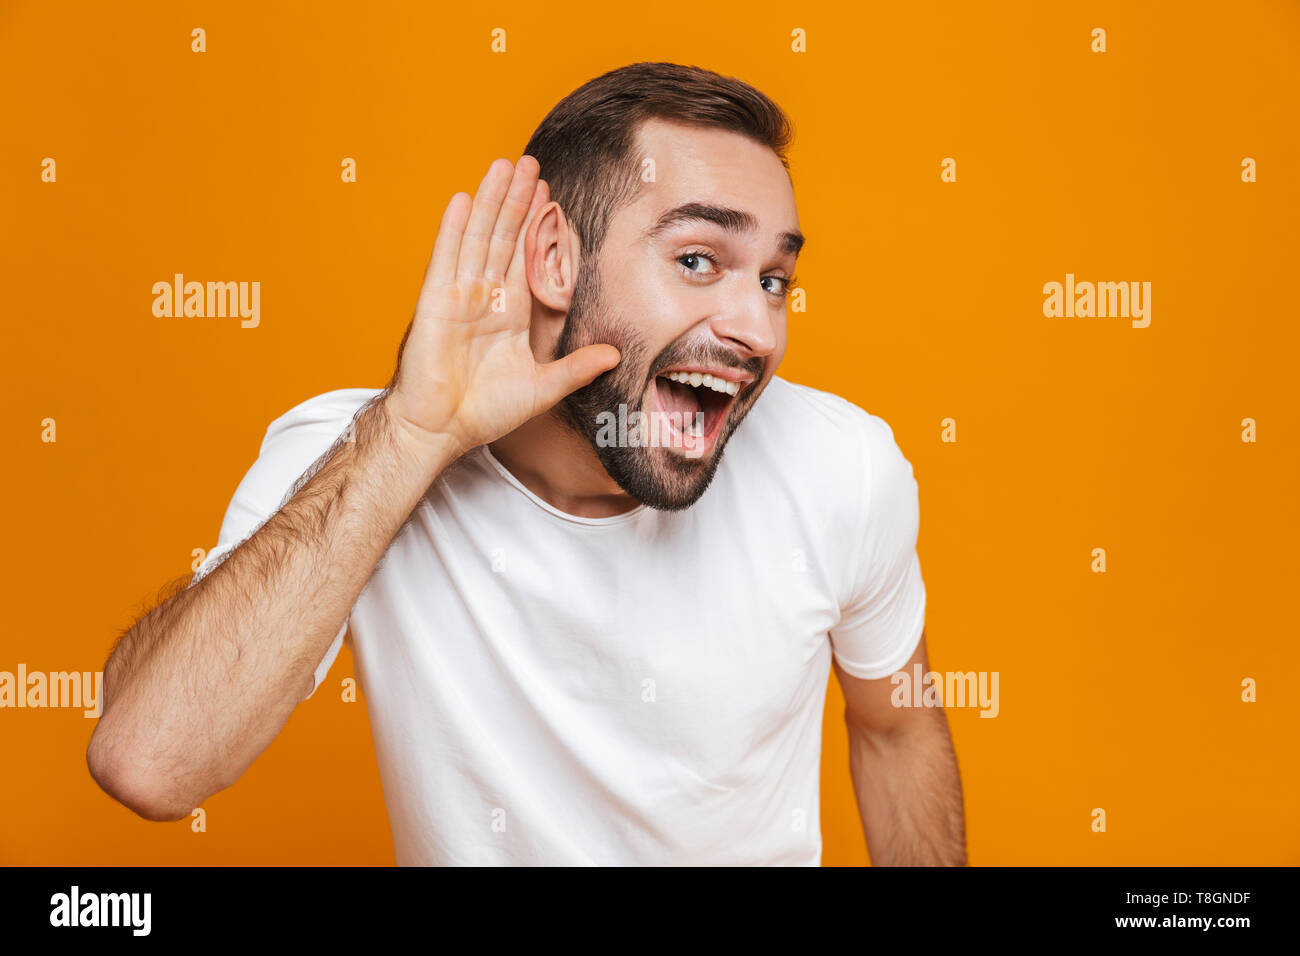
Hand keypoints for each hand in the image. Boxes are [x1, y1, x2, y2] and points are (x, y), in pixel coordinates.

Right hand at [384, 156, 619, 455]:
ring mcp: (458, 295)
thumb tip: (614, 354)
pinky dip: (455, 229)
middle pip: (503, 237)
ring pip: (478, 237)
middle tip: (531, 162)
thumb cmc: (484, 412)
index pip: (526, 258)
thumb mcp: (542, 387)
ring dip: (490, 201)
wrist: (442, 430)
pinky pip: (447, 258)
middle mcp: (484, 296)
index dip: (537, 226)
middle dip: (517, 200)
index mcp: (509, 312)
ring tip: (503, 165)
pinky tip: (463, 199)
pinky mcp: (435, 302)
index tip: (550, 195)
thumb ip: (576, 368)